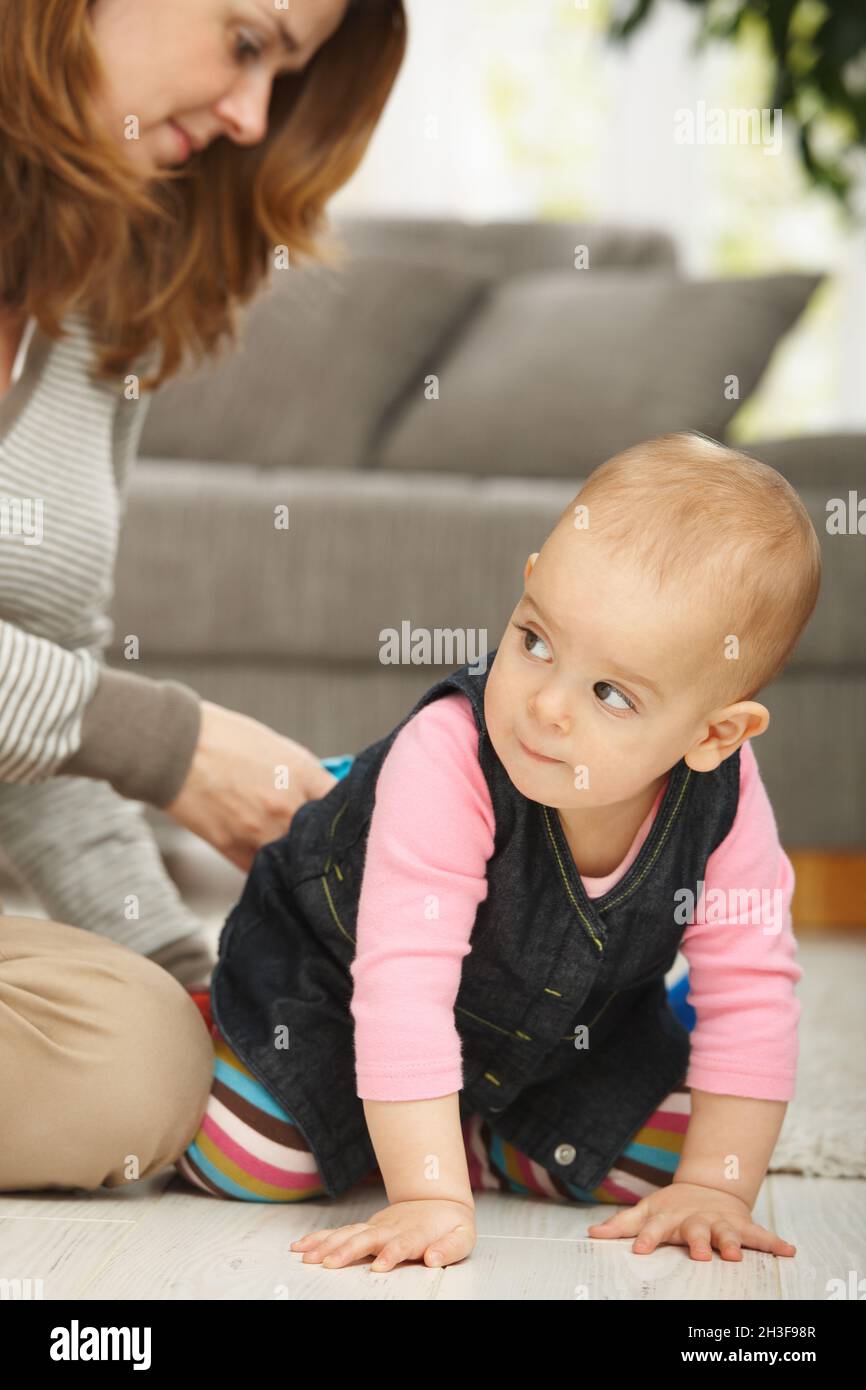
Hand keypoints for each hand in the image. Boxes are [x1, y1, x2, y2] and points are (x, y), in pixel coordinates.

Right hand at [164, 700, 336, 870]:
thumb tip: (324, 794)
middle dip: (323, 839)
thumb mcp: (276, 745)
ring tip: (293, 853)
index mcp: (302, 773)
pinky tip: (267, 859)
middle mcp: (288, 806)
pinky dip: (267, 867)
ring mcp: (261, 831)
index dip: (347, 810)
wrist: (174, 747)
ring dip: (295, 858)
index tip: (346, 815)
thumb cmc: (223, 738)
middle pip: (322, 837)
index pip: (344, 802)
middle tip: (324, 841)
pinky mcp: (233, 849)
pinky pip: (261, 870)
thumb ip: (304, 774)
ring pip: (293, 860)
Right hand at [290, 1199, 476, 1272]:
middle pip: (367, 1239)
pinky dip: (319, 1238)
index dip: (391, 1253)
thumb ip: (449, 1248)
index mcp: (416, 1232)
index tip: (379, 1266)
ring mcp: (375, 1227)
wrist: (437, 1198)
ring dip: (327, 1245)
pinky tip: (301, 1246)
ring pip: (348, 1234)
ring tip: (307, 1257)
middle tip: (329, 1263)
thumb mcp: (463, 1236)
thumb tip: (432, 1258)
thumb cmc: (451, 1224)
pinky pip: (339, 1232)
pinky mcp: (365, 1229)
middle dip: (347, 1251)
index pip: (402, 1244)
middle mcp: (391, 1228)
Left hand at [587, 1181, 796, 1260]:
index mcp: (671, 1220)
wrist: (708, 1188)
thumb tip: (591, 1232)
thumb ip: (622, 1225)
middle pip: (696, 1232)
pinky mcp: (742, 1226)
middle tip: (699, 1253)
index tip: (640, 1249)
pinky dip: (775, 1243)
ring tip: (737, 1253)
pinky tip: (789, 1251)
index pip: (656, 1229)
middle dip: (698, 1242)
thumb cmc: (673, 1208)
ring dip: (734, 1243)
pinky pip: (761, 1236)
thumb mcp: (646, 1211)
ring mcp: (721, 1223)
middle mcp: (697, 1221)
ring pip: (729, 1234)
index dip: (647, 1238)